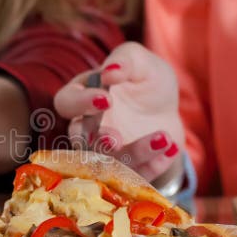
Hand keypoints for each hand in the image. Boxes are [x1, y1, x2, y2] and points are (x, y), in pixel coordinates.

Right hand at [54, 42, 183, 180]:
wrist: (167, 109)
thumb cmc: (146, 80)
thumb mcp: (141, 62)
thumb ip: (124, 60)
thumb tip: (109, 72)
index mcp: (82, 96)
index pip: (66, 102)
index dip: (80, 104)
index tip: (107, 99)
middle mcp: (86, 128)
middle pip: (79, 141)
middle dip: (96, 142)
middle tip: (115, 138)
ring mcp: (104, 153)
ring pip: (109, 162)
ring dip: (134, 153)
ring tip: (164, 138)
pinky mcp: (126, 169)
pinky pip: (133, 176)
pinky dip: (153, 166)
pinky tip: (171, 148)